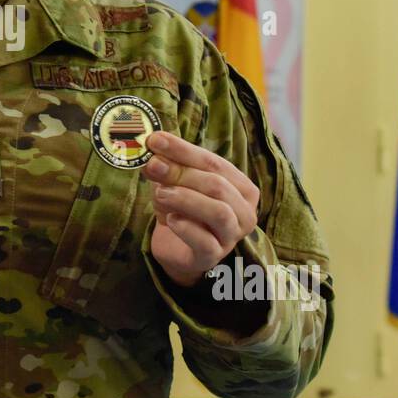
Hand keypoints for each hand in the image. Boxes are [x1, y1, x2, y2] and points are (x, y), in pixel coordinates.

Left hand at [143, 130, 259, 287]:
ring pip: (218, 212)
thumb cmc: (182, 208)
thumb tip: (154, 152)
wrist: (176, 248)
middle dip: (182, 173)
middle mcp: (244, 211)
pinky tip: (170, 219)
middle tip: (153, 165)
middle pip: (217, 186)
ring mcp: (232, 236)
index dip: (184, 150)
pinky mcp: (214, 257)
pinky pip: (205, 242)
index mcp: (241, 187)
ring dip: (186, 198)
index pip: (215, 163)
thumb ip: (168, 166)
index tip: (155, 140)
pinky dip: (186, 228)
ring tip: (160, 193)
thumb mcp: (174, 182)